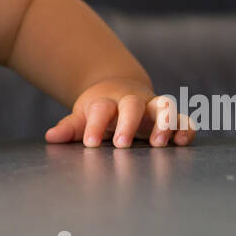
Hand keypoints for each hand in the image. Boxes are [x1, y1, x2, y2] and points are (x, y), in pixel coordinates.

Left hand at [45, 78, 196, 147]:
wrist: (120, 90)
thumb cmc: (100, 110)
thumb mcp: (82, 117)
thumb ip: (70, 128)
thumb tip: (51, 138)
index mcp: (108, 102)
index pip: (101, 109)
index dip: (94, 126)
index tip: (90, 144)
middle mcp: (132, 101)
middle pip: (132, 105)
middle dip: (128, 124)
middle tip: (121, 145)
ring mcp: (153, 107)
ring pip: (163, 106)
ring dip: (163, 122)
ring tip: (159, 144)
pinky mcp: (171, 117)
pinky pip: (183, 119)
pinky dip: (184, 128)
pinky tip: (182, 141)